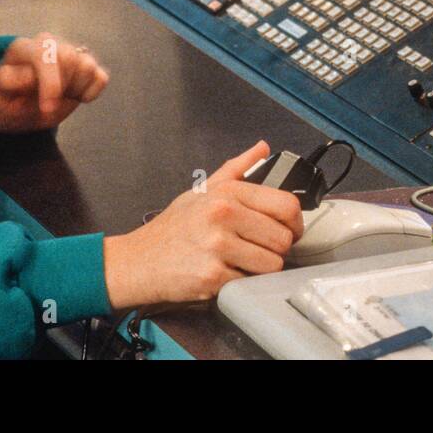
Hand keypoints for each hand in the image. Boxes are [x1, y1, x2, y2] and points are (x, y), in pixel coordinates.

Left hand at [0, 33, 108, 132]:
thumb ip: (7, 82)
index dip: (51, 84)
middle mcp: (47, 43)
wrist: (15, 108)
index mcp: (22, 48)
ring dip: (75, 90)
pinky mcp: (85, 65)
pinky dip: (91, 92)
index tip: (47, 110)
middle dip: (62, 88)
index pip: (44, 55)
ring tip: (57, 98)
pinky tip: (74, 96)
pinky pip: (100, 77)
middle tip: (48, 106)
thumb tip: (30, 74)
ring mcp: (68, 51)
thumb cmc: (4, 102)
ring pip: (87, 66)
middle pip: (70, 57)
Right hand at [102, 141, 304, 308]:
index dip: (295, 223)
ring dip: (260, 269)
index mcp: (226, 193)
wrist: (137, 261)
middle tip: (256, 250)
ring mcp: (218, 247)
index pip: (286, 205)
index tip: (289, 231)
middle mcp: (224, 215)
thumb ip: (236, 169)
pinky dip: (241, 283)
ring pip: (272, 264)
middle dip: (275, 249)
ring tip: (237, 262)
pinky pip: (250, 283)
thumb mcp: (202, 191)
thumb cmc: (171, 229)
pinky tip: (223, 274)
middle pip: (283, 239)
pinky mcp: (213, 277)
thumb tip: (262, 149)